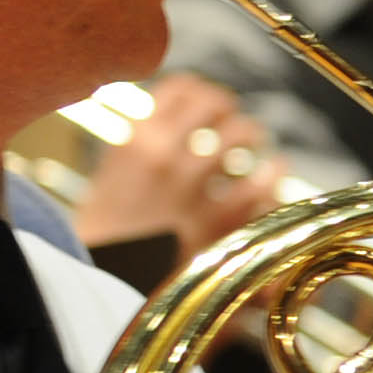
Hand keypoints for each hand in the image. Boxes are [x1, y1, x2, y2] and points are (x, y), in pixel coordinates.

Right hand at [71, 75, 278, 260]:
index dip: (203, 91)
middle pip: (216, 105)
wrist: (100, 284)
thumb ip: (146, 146)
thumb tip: (177, 122)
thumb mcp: (113, 175)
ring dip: (256, 137)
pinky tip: (271, 179)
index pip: (180, 89)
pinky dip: (270, 178)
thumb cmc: (105, 234)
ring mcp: (191, 190)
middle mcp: (164, 157)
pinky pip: (259, 188)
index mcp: (134, 141)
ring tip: (260, 146)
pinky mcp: (216, 225)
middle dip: (232, 112)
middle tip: (237, 127)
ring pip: (242, 136)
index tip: (210, 102)